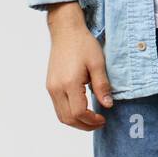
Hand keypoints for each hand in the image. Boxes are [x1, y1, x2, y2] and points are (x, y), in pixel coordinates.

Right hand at [45, 2, 113, 130]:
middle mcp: (56, 88)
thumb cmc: (83, 44)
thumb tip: (107, 105)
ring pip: (61, 115)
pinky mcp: (50, 85)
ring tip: (91, 119)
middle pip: (68, 118)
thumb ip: (102, 86)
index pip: (78, 112)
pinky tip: (81, 109)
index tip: (103, 118)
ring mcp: (51, 87)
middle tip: (99, 123)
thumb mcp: (97, 63)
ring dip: (76, 121)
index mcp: (69, 83)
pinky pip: (58, 106)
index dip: (91, 120)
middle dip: (84, 125)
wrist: (66, 31)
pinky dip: (69, 113)